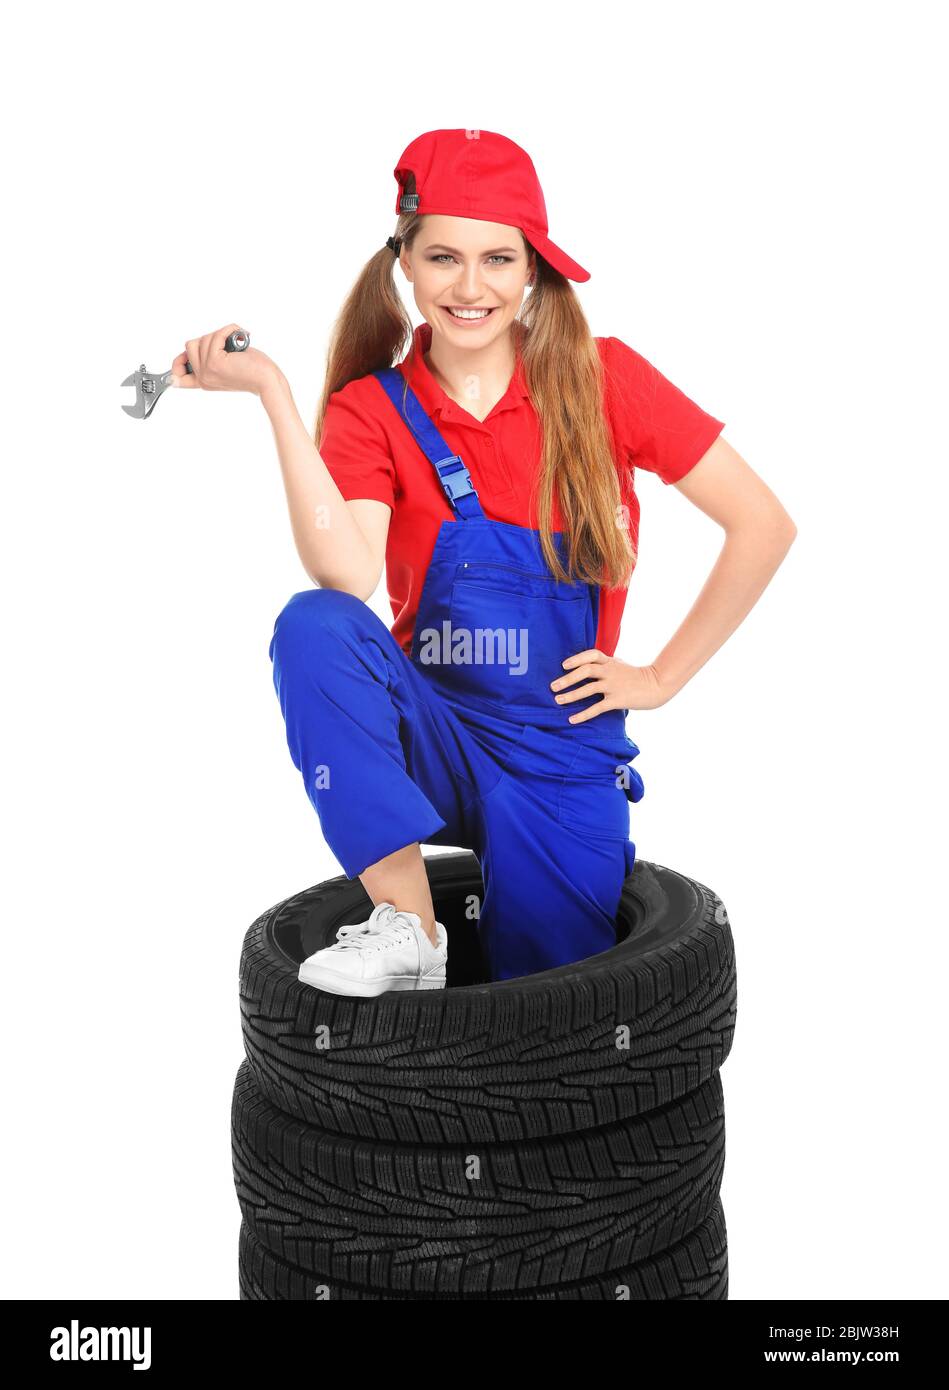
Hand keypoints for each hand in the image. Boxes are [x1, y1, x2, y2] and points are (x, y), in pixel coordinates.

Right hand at [170, 323, 281, 396]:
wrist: (268, 380)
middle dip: (209, 338)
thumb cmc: (253, 370)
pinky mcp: (215, 363)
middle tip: (227, 345)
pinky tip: (240, 334)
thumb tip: (194, 344)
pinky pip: (215, 336)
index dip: (177, 364)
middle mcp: (203, 379)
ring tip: (235, 342)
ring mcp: (207, 372)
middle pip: (190, 345)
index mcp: (204, 381)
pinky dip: (228, 330)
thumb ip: (210, 359)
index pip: (177, 376)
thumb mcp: (227, 366)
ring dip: (220, 334)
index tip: (184, 357)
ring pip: (202, 339)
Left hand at [550, 649, 671, 722]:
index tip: (564, 665)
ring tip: (558, 700)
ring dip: (571, 695)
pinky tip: (572, 719)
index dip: (576, 659)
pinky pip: (597, 708)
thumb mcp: (620, 665)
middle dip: (567, 679)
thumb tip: (589, 665)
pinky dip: (583, 714)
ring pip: (588, 689)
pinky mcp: (617, 700)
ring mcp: (614, 686)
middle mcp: (610, 672)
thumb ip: (606, 664)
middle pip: (585, 671)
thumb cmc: (637, 676)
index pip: (591, 655)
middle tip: (553, 686)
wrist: (657, 685)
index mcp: (610, 662)